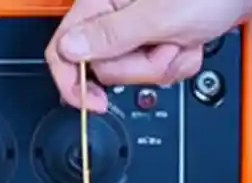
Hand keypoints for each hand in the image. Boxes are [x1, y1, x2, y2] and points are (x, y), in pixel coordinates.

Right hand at [45, 0, 251, 110]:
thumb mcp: (156, 16)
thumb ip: (110, 36)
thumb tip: (69, 51)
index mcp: (100, 1)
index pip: (63, 49)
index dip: (73, 82)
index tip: (95, 102)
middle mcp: (113, 14)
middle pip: (103, 68)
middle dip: (140, 68)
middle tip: (164, 48)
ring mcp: (134, 29)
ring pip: (132, 73)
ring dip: (163, 66)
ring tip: (181, 41)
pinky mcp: (154, 39)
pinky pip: (155, 71)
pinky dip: (177, 64)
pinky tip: (188, 43)